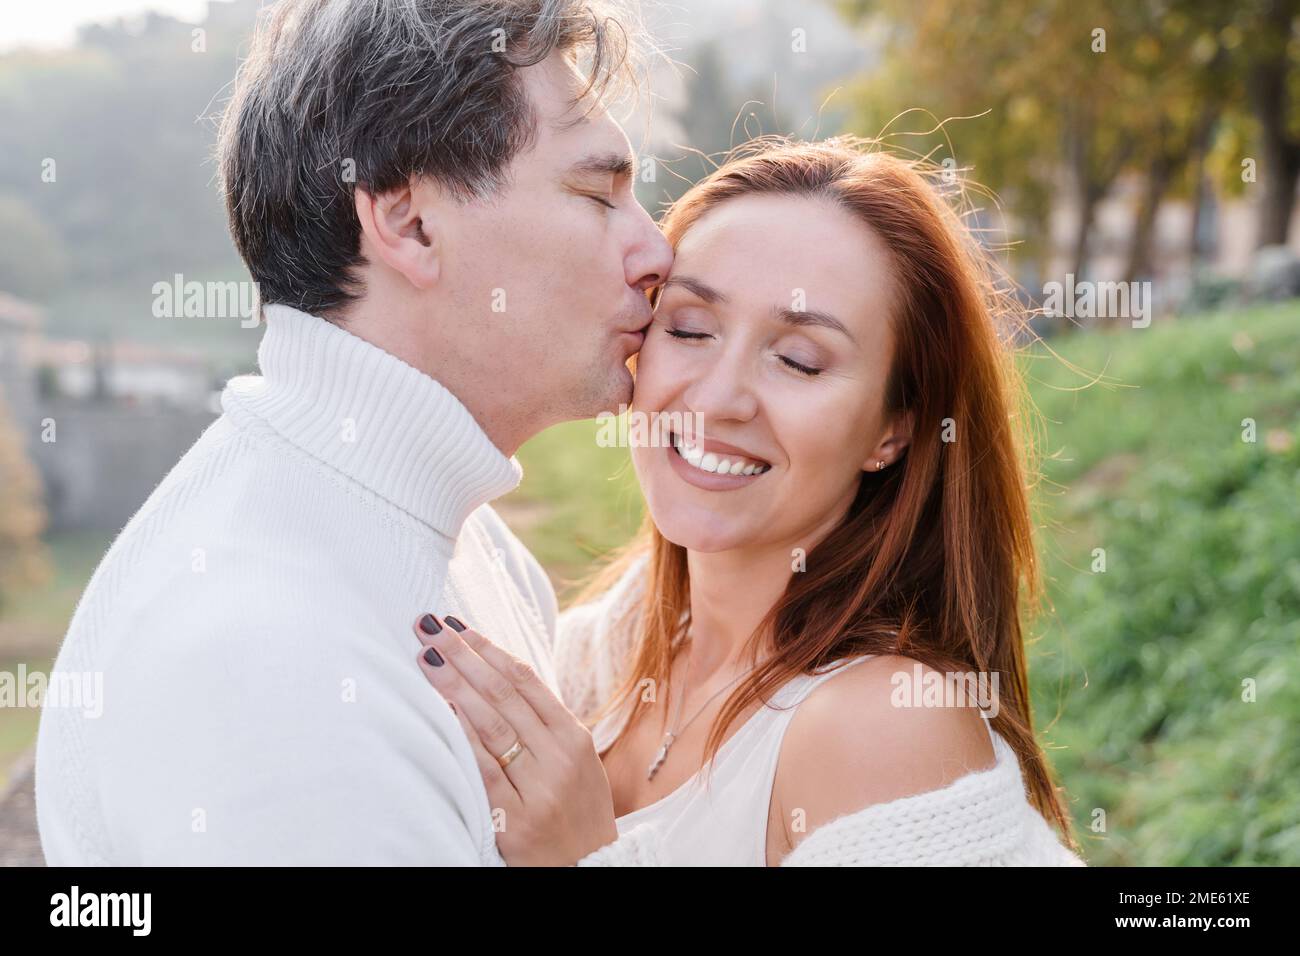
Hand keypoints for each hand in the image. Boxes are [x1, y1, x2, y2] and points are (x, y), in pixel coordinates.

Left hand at [413, 613, 618, 865]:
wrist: (590, 869)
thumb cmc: (576, 809)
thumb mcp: (575, 760)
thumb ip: (543, 723)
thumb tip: (494, 675)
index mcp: (574, 737)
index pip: (525, 680)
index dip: (488, 650)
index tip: (459, 627)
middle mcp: (558, 757)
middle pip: (502, 695)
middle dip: (463, 657)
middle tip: (431, 628)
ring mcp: (538, 788)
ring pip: (491, 725)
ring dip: (455, 686)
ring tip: (427, 658)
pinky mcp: (514, 820)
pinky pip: (483, 771)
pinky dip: (463, 738)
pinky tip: (443, 712)